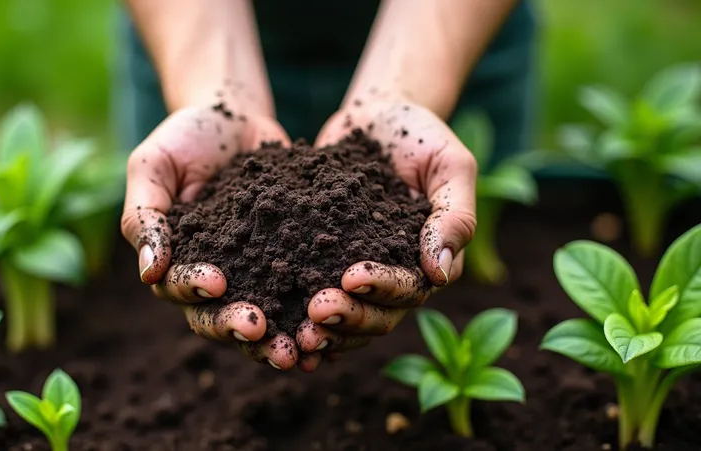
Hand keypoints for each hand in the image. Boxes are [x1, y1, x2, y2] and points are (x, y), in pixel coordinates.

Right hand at [120, 103, 299, 369]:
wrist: (237, 115)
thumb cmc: (185, 137)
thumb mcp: (154, 166)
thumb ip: (145, 216)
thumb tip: (150, 273)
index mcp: (175, 262)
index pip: (178, 288)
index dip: (194, 289)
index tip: (216, 281)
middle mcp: (214, 277)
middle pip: (219, 317)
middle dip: (237, 327)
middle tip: (259, 330)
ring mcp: (254, 273)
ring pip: (264, 317)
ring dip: (278, 336)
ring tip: (300, 348)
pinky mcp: (291, 261)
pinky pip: (301, 292)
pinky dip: (312, 312)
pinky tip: (332, 327)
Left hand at [295, 100, 477, 371]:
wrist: (376, 115)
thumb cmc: (421, 136)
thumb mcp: (451, 165)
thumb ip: (456, 216)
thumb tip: (440, 273)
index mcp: (427, 262)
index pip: (410, 290)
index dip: (383, 289)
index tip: (353, 277)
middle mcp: (394, 277)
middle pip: (377, 316)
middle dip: (348, 316)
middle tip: (316, 309)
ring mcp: (356, 273)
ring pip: (345, 318)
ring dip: (323, 329)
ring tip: (296, 331)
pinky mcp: (322, 261)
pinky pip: (309, 295)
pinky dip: (295, 315)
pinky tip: (273, 321)